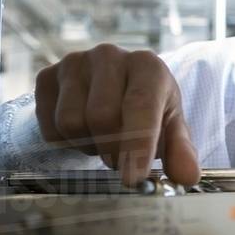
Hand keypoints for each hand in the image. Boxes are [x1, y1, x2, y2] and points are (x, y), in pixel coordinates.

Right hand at [33, 44, 200, 185]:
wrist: (113, 88)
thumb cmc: (147, 110)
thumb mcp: (170, 127)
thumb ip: (180, 151)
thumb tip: (187, 176)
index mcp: (147, 65)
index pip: (140, 104)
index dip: (136, 144)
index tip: (133, 178)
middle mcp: (109, 56)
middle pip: (102, 117)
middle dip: (112, 150)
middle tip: (121, 157)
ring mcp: (74, 62)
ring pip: (71, 122)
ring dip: (88, 145)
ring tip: (101, 137)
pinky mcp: (46, 76)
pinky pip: (49, 125)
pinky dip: (64, 141)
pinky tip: (81, 130)